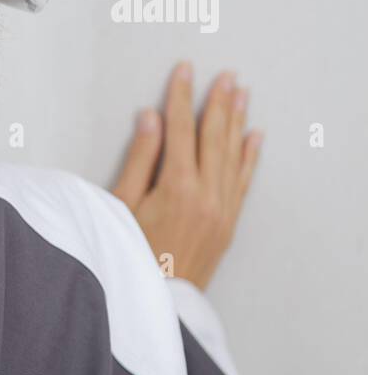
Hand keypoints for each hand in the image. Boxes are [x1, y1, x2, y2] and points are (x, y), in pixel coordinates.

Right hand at [111, 62, 261, 289]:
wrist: (154, 303)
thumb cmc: (127, 254)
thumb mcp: (121, 204)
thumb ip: (140, 159)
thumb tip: (151, 119)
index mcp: (176, 187)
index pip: (180, 129)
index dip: (182, 97)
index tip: (185, 71)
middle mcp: (206, 195)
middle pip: (213, 137)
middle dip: (217, 102)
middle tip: (224, 74)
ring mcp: (221, 210)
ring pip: (233, 154)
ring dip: (237, 121)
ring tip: (241, 93)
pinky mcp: (227, 223)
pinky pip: (243, 181)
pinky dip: (250, 156)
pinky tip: (254, 137)